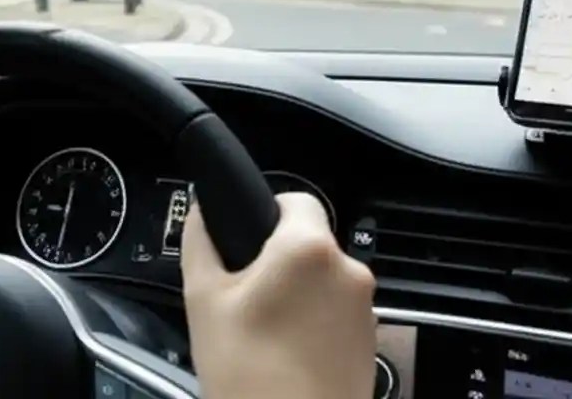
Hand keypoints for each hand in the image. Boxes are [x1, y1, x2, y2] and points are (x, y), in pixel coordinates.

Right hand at [182, 192, 376, 398]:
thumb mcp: (204, 300)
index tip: (243, 245)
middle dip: (276, 262)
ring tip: (262, 333)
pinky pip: (336, 314)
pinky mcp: (370, 342)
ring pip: (322, 281)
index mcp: (309, 248)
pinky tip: (285, 354)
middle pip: (308, 243)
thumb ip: (201, 242)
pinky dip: (313, 323)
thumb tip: (203, 211)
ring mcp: (366, 310)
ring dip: (296, 295)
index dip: (265, 213)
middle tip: (243, 297)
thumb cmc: (248, 372)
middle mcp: (349, 271)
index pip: (295, 198)